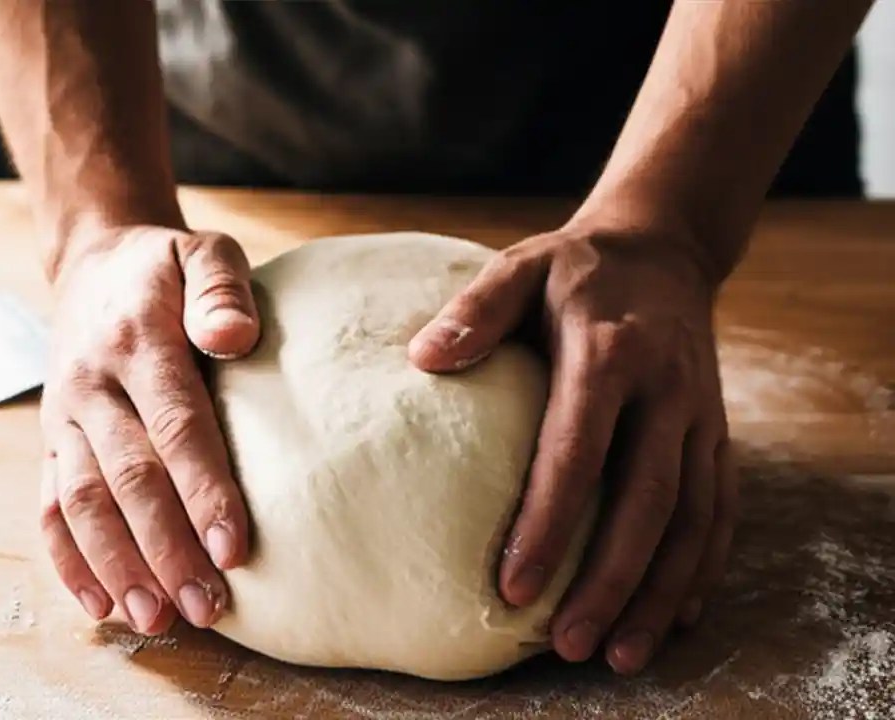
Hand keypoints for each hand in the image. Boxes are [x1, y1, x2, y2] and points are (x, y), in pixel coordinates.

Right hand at [39, 225, 259, 634]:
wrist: (93, 264)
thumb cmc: (165, 270)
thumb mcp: (202, 252)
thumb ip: (221, 288)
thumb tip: (233, 338)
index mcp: (136, 341)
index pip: (174, 423)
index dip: (203, 488)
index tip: (235, 546)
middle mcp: (91, 386)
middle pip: (128, 477)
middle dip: (167, 547)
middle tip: (208, 605)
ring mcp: (64, 420)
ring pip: (83, 503)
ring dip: (119, 565)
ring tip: (157, 620)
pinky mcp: (50, 444)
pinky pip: (48, 508)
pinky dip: (70, 561)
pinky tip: (103, 606)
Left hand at [408, 219, 737, 674]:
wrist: (665, 249)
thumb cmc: (574, 269)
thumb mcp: (522, 265)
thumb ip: (476, 308)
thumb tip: (423, 359)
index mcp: (611, 352)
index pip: (579, 450)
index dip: (550, 522)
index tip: (514, 585)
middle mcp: (667, 390)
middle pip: (646, 501)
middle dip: (610, 580)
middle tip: (569, 646)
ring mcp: (701, 416)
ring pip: (693, 518)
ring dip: (661, 592)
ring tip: (621, 654)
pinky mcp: (718, 433)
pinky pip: (721, 508)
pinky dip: (703, 567)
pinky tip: (677, 617)